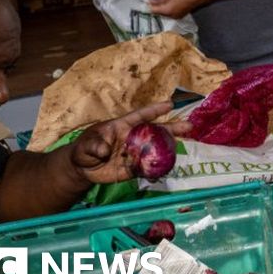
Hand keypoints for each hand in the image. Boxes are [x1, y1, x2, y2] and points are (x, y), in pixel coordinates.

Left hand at [70, 102, 192, 183]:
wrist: (82, 169)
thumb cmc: (83, 150)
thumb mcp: (85, 145)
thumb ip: (93, 145)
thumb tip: (103, 150)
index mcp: (122, 126)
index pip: (140, 116)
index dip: (155, 110)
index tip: (170, 104)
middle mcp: (133, 138)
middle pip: (155, 131)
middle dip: (173, 128)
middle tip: (190, 125)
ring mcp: (135, 153)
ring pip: (155, 149)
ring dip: (170, 147)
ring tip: (187, 145)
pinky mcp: (134, 168)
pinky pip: (148, 167)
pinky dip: (158, 168)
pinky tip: (170, 166)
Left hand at [149, 0, 206, 17]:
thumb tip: (150, 2)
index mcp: (167, 11)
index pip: (153, 11)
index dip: (148, 6)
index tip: (145, 0)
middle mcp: (171, 16)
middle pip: (159, 13)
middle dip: (155, 7)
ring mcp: (176, 17)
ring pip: (165, 14)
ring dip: (161, 8)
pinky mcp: (181, 15)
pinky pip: (170, 13)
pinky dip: (167, 9)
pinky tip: (169, 2)